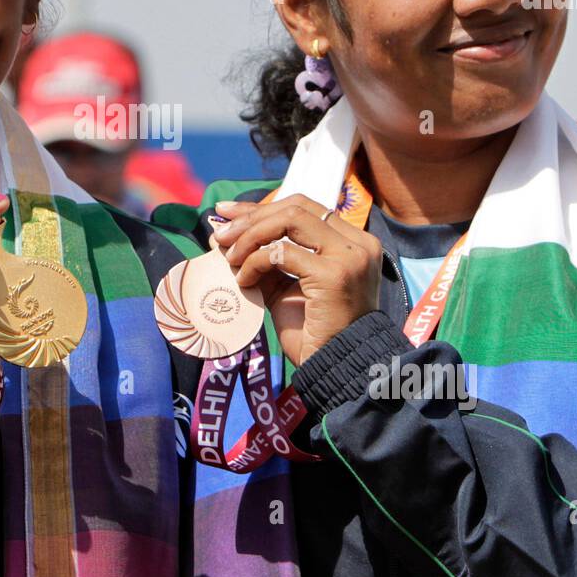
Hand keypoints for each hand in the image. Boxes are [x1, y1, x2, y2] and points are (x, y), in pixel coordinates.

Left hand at [211, 196, 381, 366]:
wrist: (335, 368)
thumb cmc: (312, 332)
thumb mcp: (286, 286)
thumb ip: (264, 257)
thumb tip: (223, 231)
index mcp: (352, 241)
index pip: (303, 207)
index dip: (262, 207)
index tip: (227, 214)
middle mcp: (357, 243)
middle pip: (295, 208)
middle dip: (251, 216)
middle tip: (220, 233)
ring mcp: (348, 257)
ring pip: (289, 221)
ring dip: (251, 235)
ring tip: (229, 257)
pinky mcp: (333, 275)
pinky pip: (281, 253)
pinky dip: (255, 262)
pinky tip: (243, 281)